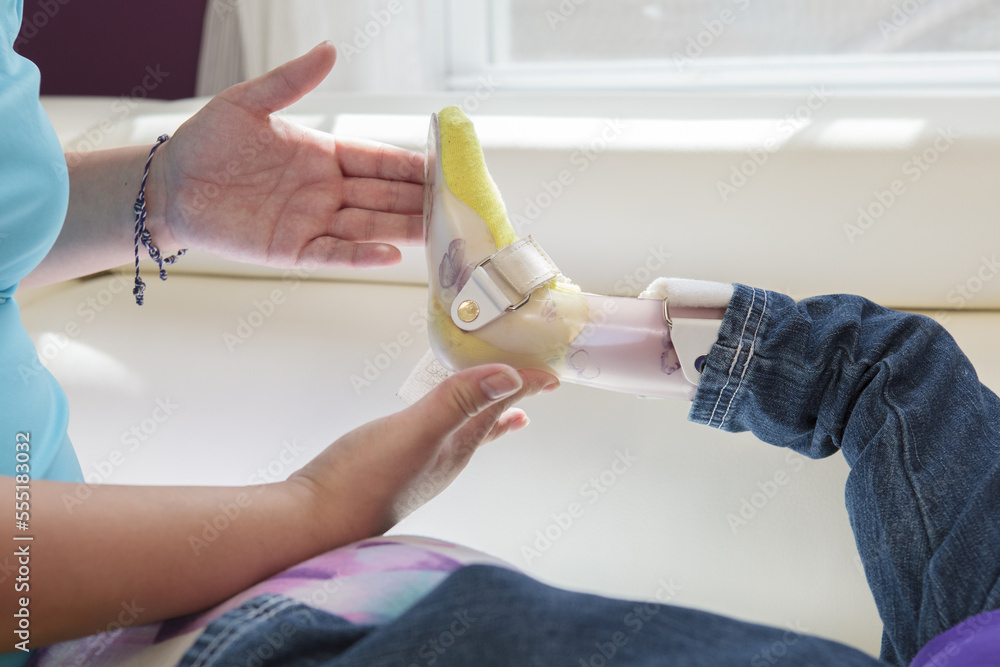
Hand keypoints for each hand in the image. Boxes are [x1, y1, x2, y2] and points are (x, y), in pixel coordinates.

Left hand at [151, 42, 423, 268]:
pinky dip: (363, 255)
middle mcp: (326, 192)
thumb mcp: (249, 102)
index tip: (446, 165)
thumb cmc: (207, 143)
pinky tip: (392, 254)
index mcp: (324, 157)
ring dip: (405, 229)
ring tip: (440, 231)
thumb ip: (292, 81)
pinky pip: (335, 253)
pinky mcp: (292, 250)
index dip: (412, 165)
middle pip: (385, 197)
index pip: (379, 161)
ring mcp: (312, 223)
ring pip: (370, 226)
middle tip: (459, 204)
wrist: (167, 185)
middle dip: (421, 200)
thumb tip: (330, 50)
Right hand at [289, 365, 558, 538]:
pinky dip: (445, 420)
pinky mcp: (390, 466)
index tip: (550, 374)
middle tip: (533, 387)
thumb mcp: (417, 431)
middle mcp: (442, 459)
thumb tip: (511, 376)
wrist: (312, 522)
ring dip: (483, 412)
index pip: (499, 408)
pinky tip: (432, 423)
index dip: (525, 387)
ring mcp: (417, 465)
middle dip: (510, 402)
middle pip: (487, 422)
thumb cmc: (363, 481)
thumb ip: (460, 401)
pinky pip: (431, 435)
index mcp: (456, 448)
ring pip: (461, 431)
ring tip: (503, 406)